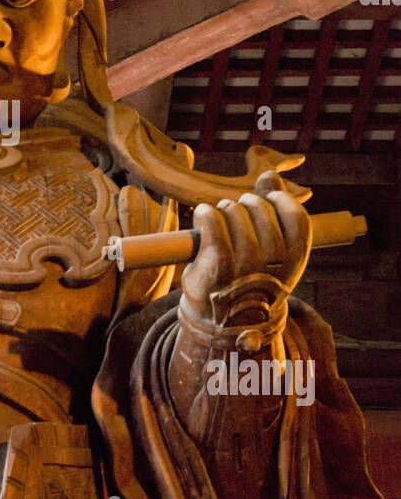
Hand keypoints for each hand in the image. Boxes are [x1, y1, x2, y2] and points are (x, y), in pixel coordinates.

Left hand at [180, 170, 311, 326]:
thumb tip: (271, 175)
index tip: (267, 202)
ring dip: (222, 209)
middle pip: (259, 207)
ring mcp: (245, 266)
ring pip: (233, 211)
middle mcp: (273, 264)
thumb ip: (274, 211)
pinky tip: (203, 217)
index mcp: (295, 261)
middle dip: (244, 204)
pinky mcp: (216, 265)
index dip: (279, 199)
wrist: (223, 322)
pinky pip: (211, 220)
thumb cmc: (249, 280)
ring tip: (219, 222)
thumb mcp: (272, 253)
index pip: (296, 214)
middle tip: (236, 215)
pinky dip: (204, 213)